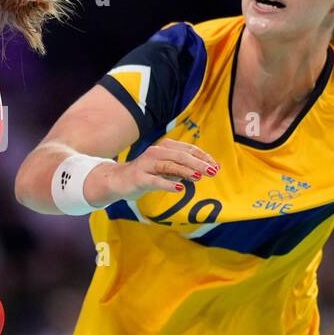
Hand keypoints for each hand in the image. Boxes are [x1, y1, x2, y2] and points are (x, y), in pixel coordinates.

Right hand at [88, 141, 217, 206]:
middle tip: (212, 172)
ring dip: (185, 171)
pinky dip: (168, 183)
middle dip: (198, 163)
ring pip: (169, 165)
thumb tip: (205, 170)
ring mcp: (146, 165)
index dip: (203, 157)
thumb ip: (182, 168)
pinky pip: (155, 180)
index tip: (215, 167)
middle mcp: (156, 152)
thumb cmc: (146, 173)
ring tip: (199, 177)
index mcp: (164, 147)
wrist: (118, 180)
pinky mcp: (139, 178)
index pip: (188, 149)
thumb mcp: (166, 168)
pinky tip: (179, 188)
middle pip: (181, 156)